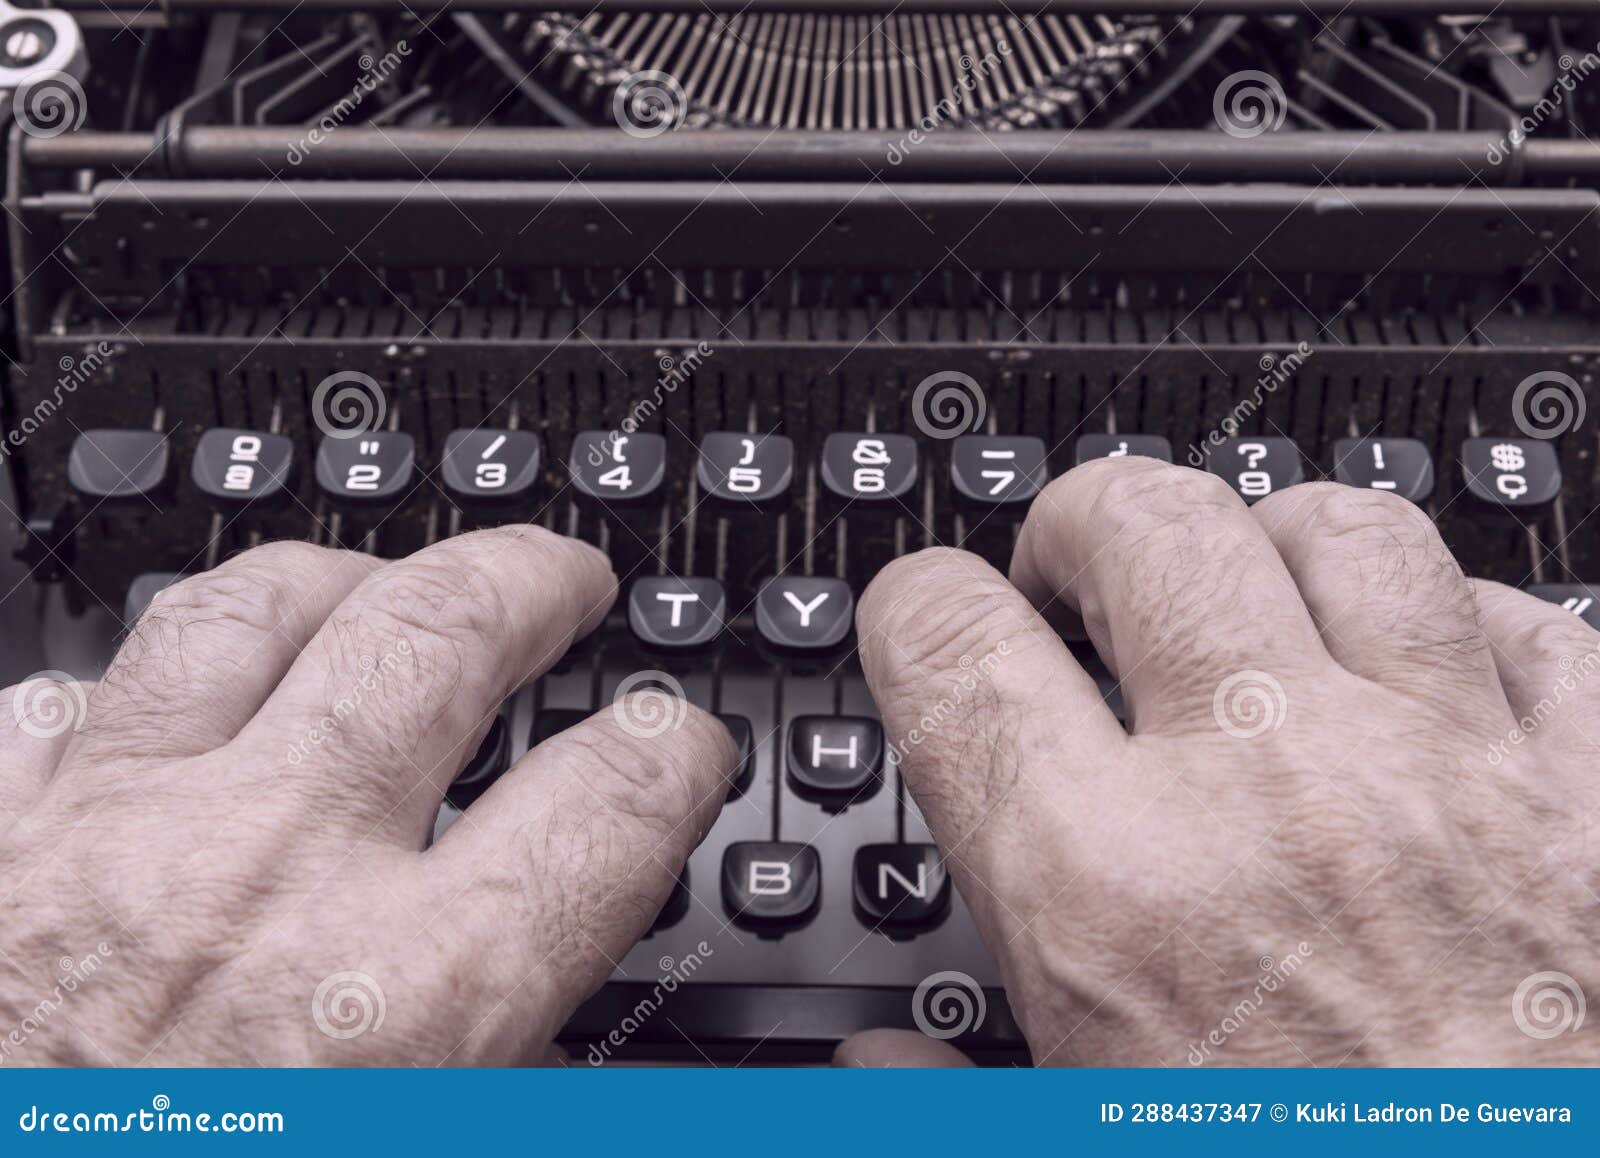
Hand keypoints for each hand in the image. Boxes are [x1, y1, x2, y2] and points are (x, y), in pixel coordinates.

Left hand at [0, 527, 735, 1064]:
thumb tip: (588, 1055)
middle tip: (564, 580)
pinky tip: (154, 714)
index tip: (678, 743)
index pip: (607, 802)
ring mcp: (100, 846)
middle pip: (439, 638)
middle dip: (530, 585)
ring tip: (381, 587)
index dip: (674, 749)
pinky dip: (119, 695)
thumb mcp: (418, 1149)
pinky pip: (54, 706)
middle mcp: (261, 887)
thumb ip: (515, 1079)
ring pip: (245, 613)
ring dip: (339, 583)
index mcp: (406, 1008)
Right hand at [846, 458, 1597, 1066]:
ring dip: (1273, 542)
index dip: (916, 607)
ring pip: (1343, 528)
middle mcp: (1274, 800)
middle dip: (1085, 526)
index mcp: (1113, 900)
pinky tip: (1438, 679)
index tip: (934, 625)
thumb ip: (954, 1096)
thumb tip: (878, 1068)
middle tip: (1079, 577)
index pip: (951, 647)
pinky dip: (1468, 627)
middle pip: (1144, 524)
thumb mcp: (1086, 1146)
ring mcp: (1456, 780)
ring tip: (1254, 596)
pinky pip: (1533, 625)